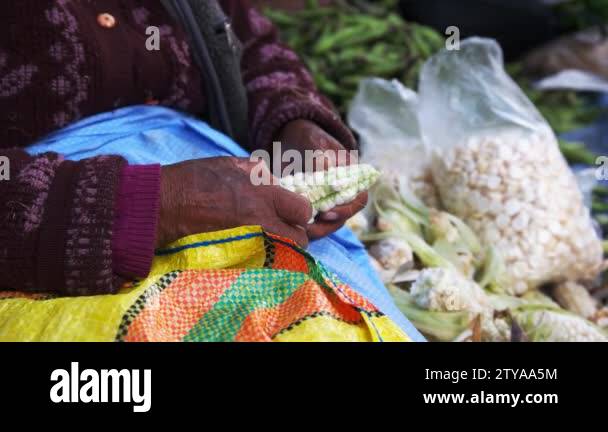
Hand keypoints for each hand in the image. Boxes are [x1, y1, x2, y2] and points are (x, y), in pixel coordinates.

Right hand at [156, 157, 312, 248]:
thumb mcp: (231, 164)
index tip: (290, 212)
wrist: (163, 205)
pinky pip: (265, 265)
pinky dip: (264, 260)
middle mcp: (262, 220)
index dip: (298, 212)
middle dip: (294, 235)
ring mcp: (250, 243)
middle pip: (301, 238)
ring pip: (286, 256)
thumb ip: (260, 173)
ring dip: (282, 250)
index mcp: (263, 193)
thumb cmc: (193, 180)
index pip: (303, 210)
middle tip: (280, 230)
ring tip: (266, 242)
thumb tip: (276, 182)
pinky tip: (252, 251)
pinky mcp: (238, 259)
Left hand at [276, 120, 367, 239]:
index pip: (358, 198)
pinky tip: (289, 226)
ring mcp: (328, 200)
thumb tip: (325, 168)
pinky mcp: (312, 207)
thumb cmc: (306, 137)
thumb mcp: (312, 141)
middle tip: (307, 227)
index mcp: (351, 175)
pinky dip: (302, 225)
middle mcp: (343, 191)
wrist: (290, 140)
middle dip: (327, 225)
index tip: (326, 213)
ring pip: (328, 223)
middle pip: (344, 216)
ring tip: (297, 230)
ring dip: (315, 229)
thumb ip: (319, 154)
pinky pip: (312, 221)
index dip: (346, 209)